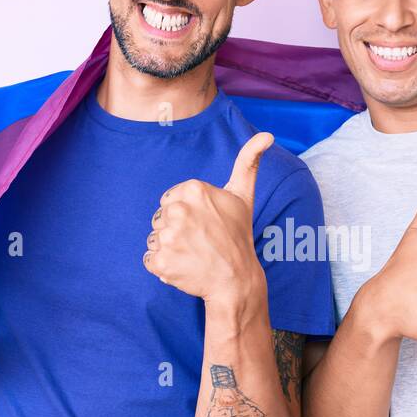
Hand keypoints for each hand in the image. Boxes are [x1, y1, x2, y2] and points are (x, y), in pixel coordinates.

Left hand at [144, 132, 272, 303]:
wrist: (236, 281)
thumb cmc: (238, 237)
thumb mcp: (243, 196)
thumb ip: (248, 162)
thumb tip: (267, 135)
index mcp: (194, 189)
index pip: (170, 200)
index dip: (186, 214)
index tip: (205, 225)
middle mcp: (179, 210)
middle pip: (160, 218)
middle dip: (175, 230)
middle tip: (200, 242)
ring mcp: (169, 237)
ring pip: (154, 238)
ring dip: (169, 249)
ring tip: (193, 255)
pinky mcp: (161, 262)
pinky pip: (149, 260)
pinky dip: (163, 267)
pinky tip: (184, 267)